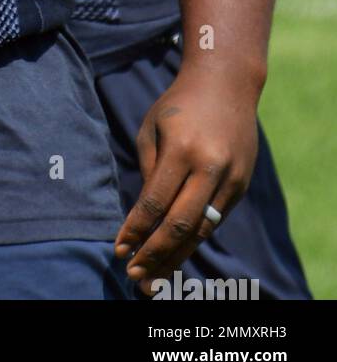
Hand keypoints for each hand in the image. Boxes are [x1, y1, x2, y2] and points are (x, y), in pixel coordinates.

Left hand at [114, 62, 259, 293]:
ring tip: (155, 275)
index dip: (136, 230)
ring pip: (202, 229)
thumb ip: (149, 170)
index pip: (155, 202)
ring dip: (177, 256)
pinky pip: (216, 220)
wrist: (226, 86)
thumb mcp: (152, 128)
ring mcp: (231, 178)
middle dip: (155, 254)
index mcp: (182, 149)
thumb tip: (144, 216)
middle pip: (180, 224)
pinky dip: (195, 239)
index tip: (119, 249)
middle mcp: (210, 167)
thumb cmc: (178, 105)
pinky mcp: (241, 185)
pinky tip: (177, 253)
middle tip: (135, 275)